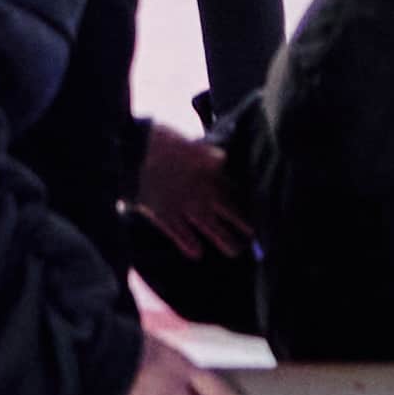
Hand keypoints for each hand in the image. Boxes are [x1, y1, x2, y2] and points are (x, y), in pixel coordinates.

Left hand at [135, 120, 253, 259]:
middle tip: (256, 236)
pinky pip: (177, 231)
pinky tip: (196, 252)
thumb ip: (203, 154)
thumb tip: (222, 158)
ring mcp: (182, 204)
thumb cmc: (160, 142)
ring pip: (207, 225)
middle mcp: (199, 192)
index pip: (236, 192)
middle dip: (241, 224)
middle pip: (226, 212)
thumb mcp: (184, 146)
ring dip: (220, 237)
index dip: (250, 203)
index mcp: (209, 174)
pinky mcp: (162, 213)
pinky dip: (186, 241)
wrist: (128, 148)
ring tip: (233, 251)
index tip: (265, 214)